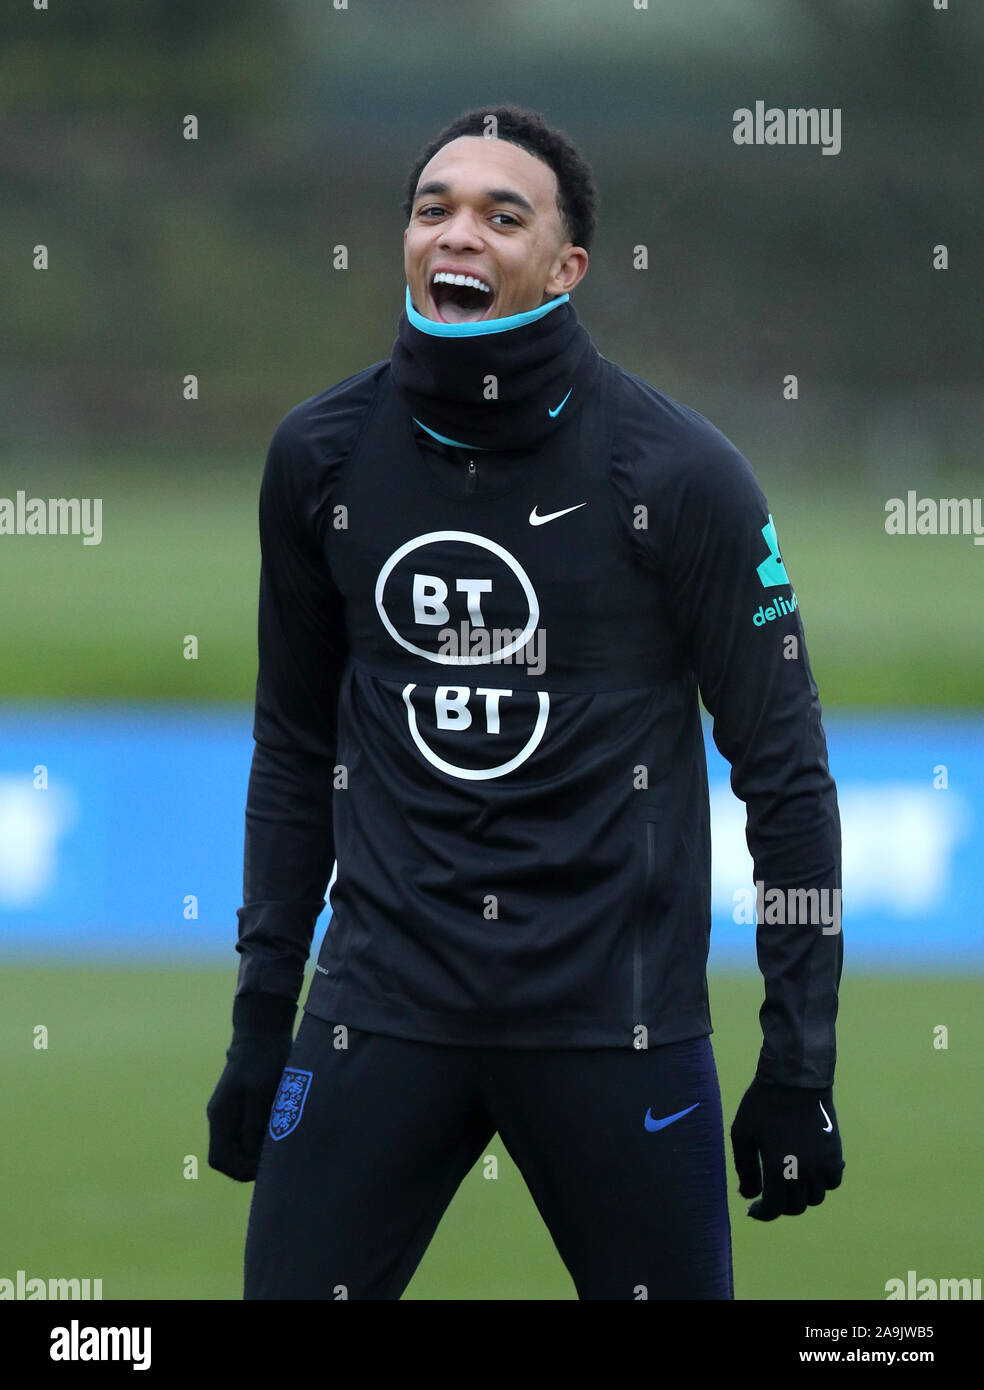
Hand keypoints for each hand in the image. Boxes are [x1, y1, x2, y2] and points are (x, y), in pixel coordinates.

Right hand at [207, 1034, 291, 1181]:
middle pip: (230, 1157)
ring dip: (259, 1150)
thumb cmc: (263, 1060)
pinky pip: (249, 1134)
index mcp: (220, 1117)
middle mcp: (222, 1119)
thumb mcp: (261, 1092)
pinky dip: (263, 1138)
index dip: (241, 1169)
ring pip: (241, 1147)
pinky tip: (281, 1129)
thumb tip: (251, 1155)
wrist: (263, 1032)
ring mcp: (231, 1113)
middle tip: (278, 1154)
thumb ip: (254, 1124)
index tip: (267, 1163)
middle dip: (252, 1163)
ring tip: (281, 1140)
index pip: (220, 1160)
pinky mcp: (244, 1108)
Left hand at [730, 1076, 843, 1219]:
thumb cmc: (762, 1104)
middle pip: (796, 1207)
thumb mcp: (742, 1134)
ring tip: (789, 1184)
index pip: (774, 1208)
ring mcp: (822, 1164)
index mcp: (776, 1168)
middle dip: (781, 1206)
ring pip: (815, 1198)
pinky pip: (832, 1182)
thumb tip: (749, 1195)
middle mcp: (802, 1172)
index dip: (763, 1213)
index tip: (754, 1209)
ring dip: (801, 1196)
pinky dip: (821, 1183)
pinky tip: (810, 1172)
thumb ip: (745, 1169)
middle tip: (771, 1195)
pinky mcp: (835, 1154)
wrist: (795, 1080)